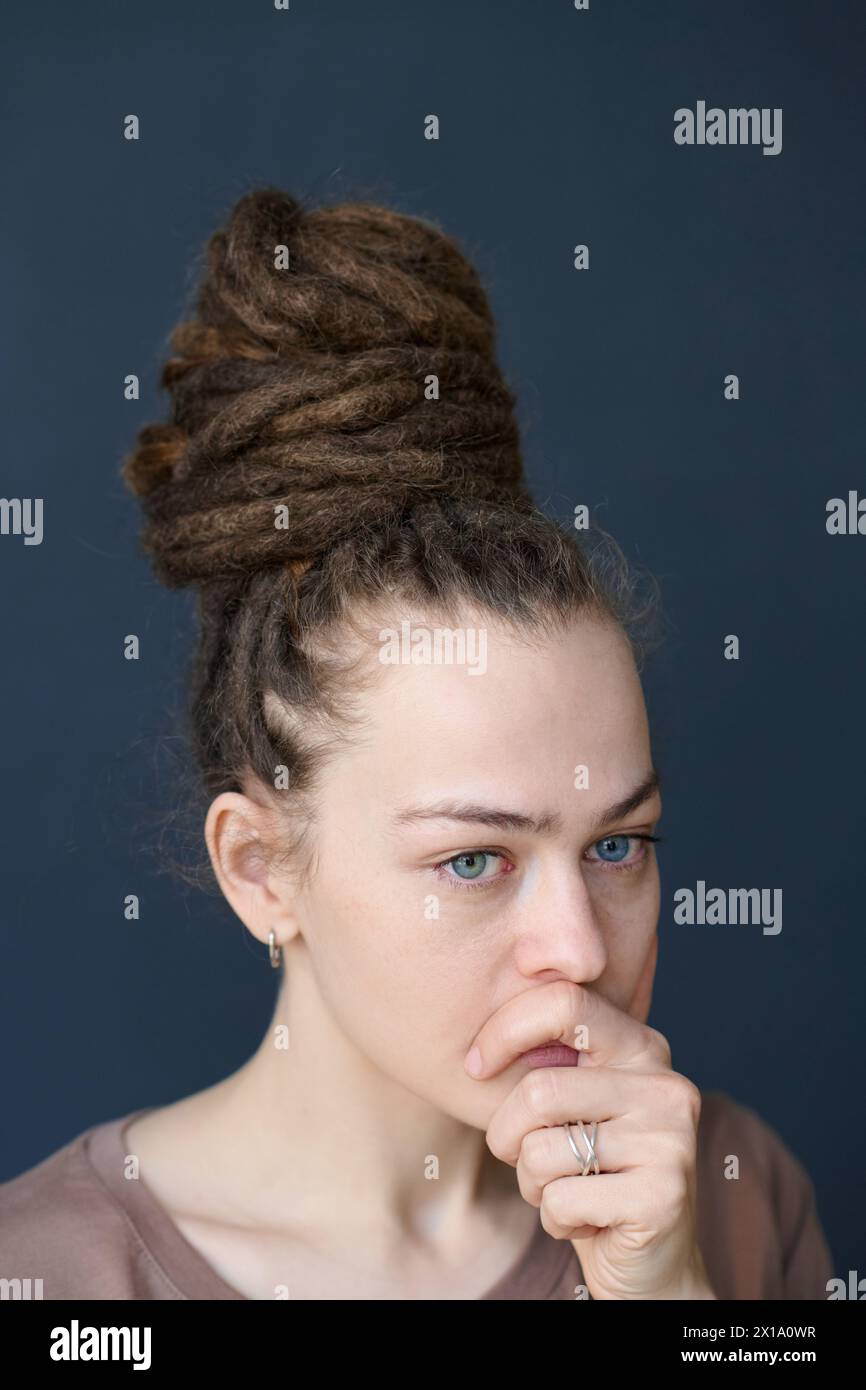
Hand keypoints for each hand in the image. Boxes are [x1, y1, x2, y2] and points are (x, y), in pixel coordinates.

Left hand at [464, 979, 716, 1299]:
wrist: (650, 1263)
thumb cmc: (592, 1172)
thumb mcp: (572, 1104)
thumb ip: (547, 1062)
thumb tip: (478, 1041)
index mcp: (643, 1047)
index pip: (564, 1003)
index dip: (505, 1030)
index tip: (475, 1067)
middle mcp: (665, 1084)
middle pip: (539, 1089)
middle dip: (507, 1135)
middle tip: (521, 1157)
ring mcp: (670, 1139)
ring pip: (541, 1151)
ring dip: (533, 1185)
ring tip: (568, 1191)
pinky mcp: (663, 1195)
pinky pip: (560, 1200)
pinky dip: (555, 1220)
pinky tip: (589, 1222)